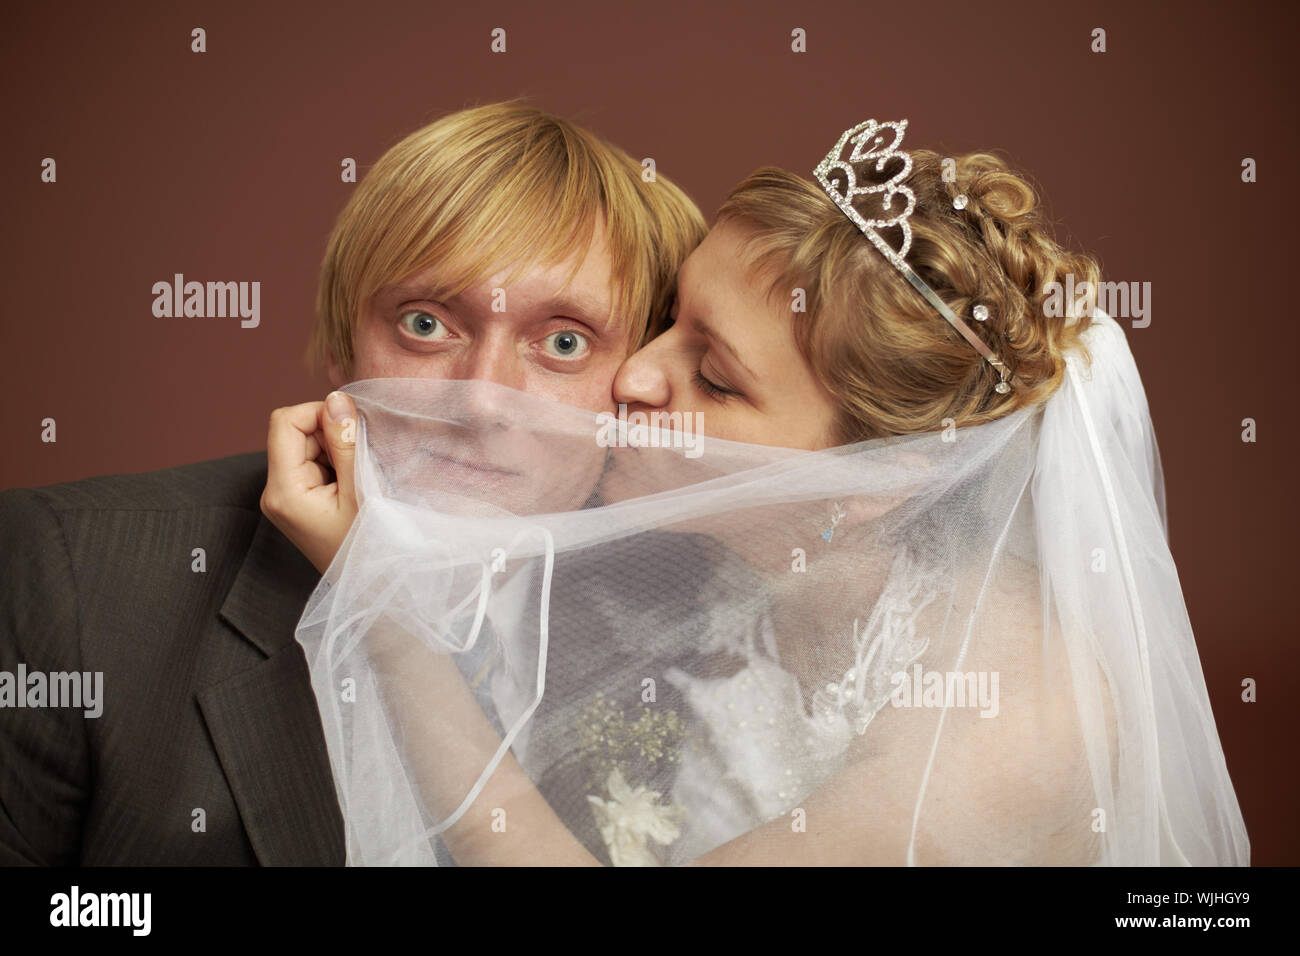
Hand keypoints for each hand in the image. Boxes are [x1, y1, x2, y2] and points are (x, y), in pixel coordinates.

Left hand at [261, 390, 358, 573]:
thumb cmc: (372, 547)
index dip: (319, 413)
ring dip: (336, 449)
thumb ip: (347, 442)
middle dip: (330, 434)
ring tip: (359, 479)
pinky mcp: (296, 502)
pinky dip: (336, 464)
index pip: (286, 421)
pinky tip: (353, 487)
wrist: (375, 587)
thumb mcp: (363, 492)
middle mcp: (275, 493)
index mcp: (284, 491)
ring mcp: (284, 498)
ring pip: (306, 446)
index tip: (352, 428)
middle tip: (362, 460)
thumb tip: (337, 399)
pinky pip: (312, 464)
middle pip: (295, 432)